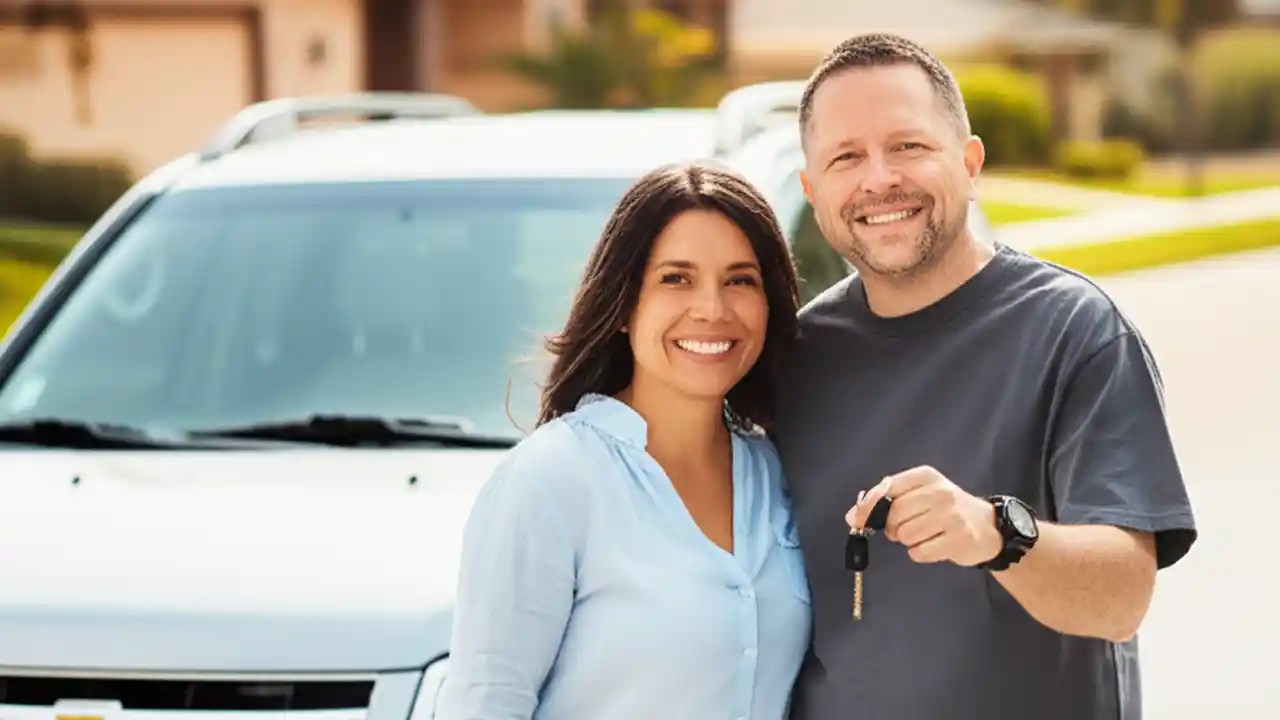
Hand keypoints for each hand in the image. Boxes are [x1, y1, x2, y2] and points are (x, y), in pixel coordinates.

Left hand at [846, 466, 1001, 566]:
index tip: (856, 519)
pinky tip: (934, 545)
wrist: (988, 526)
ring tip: (923, 535)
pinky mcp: (958, 539)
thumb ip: (886, 499)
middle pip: (893, 514)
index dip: (867, 507)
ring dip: (907, 541)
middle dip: (891, 527)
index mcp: (925, 476)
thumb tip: (853, 515)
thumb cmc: (946, 509)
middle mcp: (939, 492)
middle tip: (904, 528)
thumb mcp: (919, 493)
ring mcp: (951, 516)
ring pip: (904, 535)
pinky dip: (919, 553)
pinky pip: (918, 553)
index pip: (886, 488)